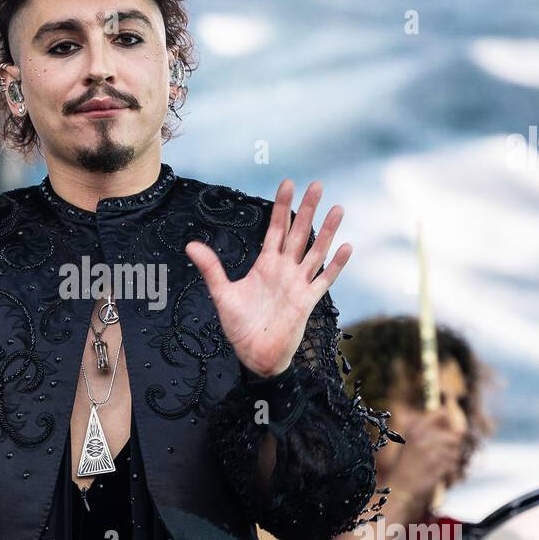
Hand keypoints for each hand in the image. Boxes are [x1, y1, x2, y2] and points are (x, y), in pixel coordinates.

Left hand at [184, 179, 351, 377]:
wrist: (255, 355)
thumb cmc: (240, 327)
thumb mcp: (222, 294)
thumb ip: (211, 268)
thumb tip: (191, 245)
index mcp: (266, 265)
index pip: (276, 229)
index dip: (282, 207)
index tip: (288, 184)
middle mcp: (285, 270)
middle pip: (299, 234)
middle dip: (307, 210)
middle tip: (317, 185)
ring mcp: (298, 284)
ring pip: (316, 252)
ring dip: (327, 231)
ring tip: (338, 209)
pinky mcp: (307, 301)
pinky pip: (325, 280)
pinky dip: (337, 265)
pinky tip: (347, 247)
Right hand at [386, 413, 462, 520]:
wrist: (400, 488)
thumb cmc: (406, 466)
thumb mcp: (410, 442)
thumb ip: (428, 432)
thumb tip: (454, 427)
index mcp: (415, 428)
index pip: (442, 413)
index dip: (450, 420)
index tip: (452, 427)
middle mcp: (423, 437)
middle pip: (454, 436)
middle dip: (453, 447)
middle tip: (447, 454)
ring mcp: (431, 452)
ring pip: (456, 452)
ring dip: (451, 461)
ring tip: (440, 467)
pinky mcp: (438, 466)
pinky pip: (453, 466)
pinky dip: (450, 472)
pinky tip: (441, 475)